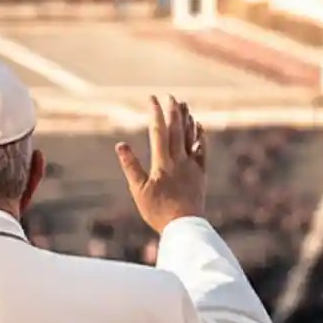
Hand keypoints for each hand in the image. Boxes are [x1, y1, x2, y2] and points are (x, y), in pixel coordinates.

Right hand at [115, 95, 206, 233]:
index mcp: (162, 162)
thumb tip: (120, 145)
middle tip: (171, 95)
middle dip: (173, 111)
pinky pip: (201, 150)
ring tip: (184, 105)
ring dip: (187, 119)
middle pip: (177, 130)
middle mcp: (179, 160)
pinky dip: (200, 136)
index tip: (152, 98)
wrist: (185, 226)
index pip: (158, 131)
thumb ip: (130, 166)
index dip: (155, 113)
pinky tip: (199, 127)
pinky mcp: (200, 173)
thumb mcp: (138, 190)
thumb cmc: (158, 211)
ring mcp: (192, 166)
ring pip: (190, 137)